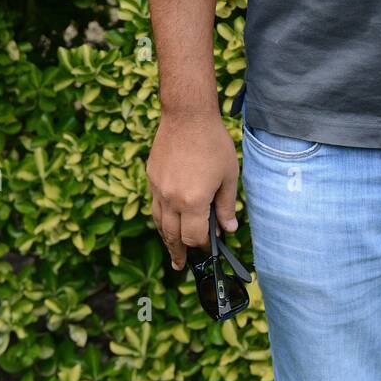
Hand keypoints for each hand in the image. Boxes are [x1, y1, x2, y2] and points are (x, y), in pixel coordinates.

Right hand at [146, 108, 239, 271]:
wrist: (187, 116)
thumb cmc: (213, 143)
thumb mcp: (228, 175)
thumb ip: (226, 205)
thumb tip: (228, 229)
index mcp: (193, 201)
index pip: (194, 236)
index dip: (203, 243)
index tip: (211, 244)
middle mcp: (172, 199)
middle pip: (172, 235)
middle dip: (179, 251)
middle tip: (181, 264)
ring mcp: (158, 189)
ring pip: (159, 223)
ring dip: (166, 238)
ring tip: (172, 250)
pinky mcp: (152, 178)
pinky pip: (155, 205)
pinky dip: (161, 217)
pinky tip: (168, 219)